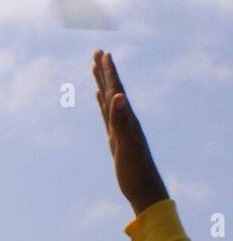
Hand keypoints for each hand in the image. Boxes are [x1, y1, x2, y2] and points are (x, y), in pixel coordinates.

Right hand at [92, 50, 168, 216]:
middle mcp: (125, 119)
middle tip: (97, 52)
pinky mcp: (116, 137)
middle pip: (112, 89)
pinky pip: (107, 115)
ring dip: (102, 84)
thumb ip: (121, 120)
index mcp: (127, 118)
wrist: (144, 189)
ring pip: (109, 100)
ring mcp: (120, 128)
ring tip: (95, 69)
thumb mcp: (127, 145)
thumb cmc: (136, 170)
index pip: (116, 89)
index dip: (109, 72)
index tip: (103, 53)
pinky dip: (103, 104)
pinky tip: (100, 97)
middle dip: (104, 71)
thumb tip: (118, 95)